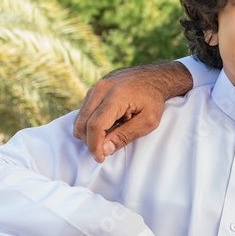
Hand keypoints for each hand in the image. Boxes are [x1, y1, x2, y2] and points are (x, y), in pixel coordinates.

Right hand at [72, 61, 193, 161]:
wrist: (154, 77)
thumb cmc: (153, 100)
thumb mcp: (148, 121)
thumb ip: (125, 136)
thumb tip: (104, 150)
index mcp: (116, 96)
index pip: (95, 126)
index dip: (95, 146)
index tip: (100, 158)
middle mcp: (101, 89)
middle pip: (82, 123)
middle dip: (90, 142)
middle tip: (104, 151)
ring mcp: (95, 88)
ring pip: (80, 118)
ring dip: (90, 133)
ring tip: (112, 134)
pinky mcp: (93, 90)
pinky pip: (84, 112)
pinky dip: (91, 124)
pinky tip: (109, 125)